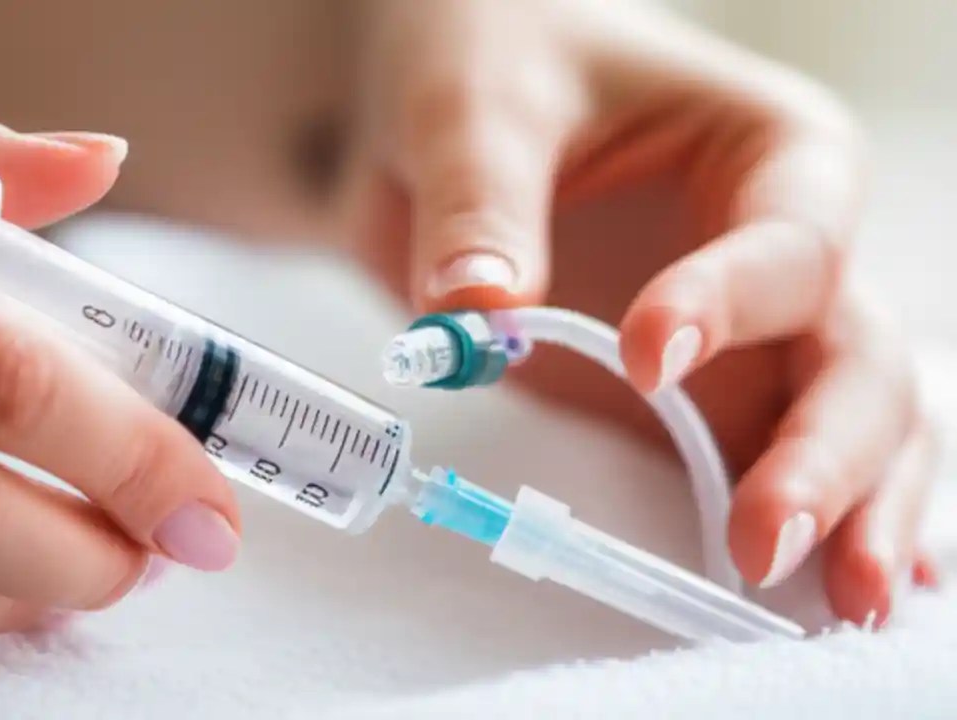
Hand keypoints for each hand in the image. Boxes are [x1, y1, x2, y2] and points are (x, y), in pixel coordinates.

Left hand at [340, 1, 934, 624]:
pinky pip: (770, 460)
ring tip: (838, 603)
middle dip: (825, 454)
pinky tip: (835, 594)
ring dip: (851, 511)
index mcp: (770, 153)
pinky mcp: (702, 398)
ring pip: (850, 425)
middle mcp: (789, 252)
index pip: (787, 242)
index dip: (730, 304)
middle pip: (854, 356)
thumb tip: (476, 313)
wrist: (454, 117)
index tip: (642, 357)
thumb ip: (481, 204)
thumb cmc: (494, 65)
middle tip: (768, 541)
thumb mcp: (474, 108)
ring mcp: (753, 338)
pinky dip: (815, 521)